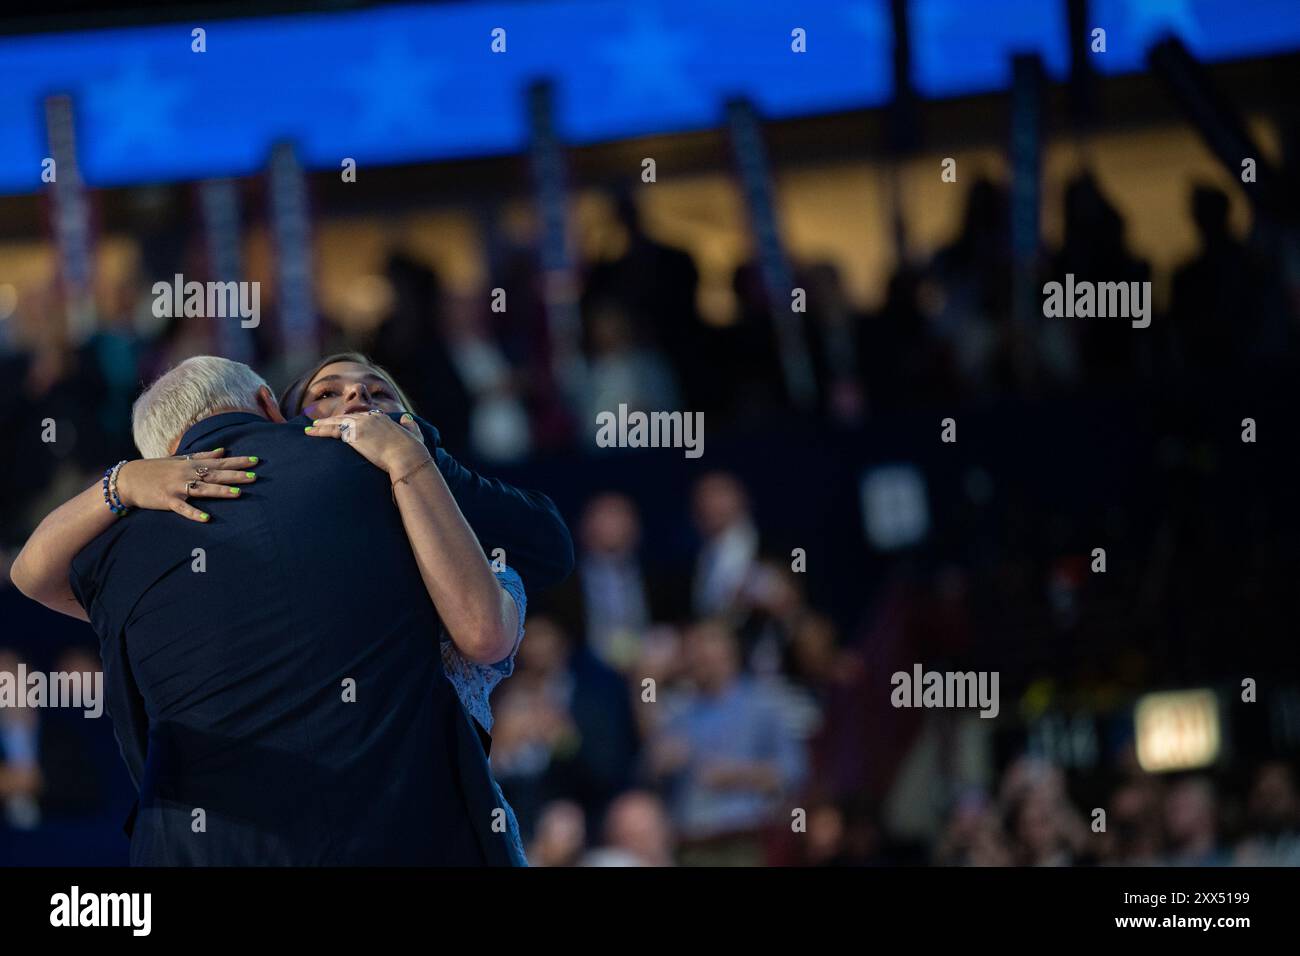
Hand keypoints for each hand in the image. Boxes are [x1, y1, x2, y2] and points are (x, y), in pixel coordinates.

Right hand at [115, 448, 260, 521]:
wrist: (128, 478)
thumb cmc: (156, 469)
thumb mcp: (179, 459)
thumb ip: (202, 456)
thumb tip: (222, 450)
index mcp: (191, 464)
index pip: (219, 462)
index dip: (238, 462)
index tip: (256, 460)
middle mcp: (186, 474)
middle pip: (215, 475)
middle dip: (235, 476)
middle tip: (255, 476)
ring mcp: (177, 487)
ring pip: (202, 490)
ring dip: (220, 491)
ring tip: (238, 494)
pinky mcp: (167, 500)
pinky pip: (183, 508)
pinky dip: (193, 513)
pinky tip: (206, 518)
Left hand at [304, 411, 427, 475]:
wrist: (407, 456)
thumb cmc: (412, 450)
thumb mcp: (414, 434)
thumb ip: (410, 425)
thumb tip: (407, 418)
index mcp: (383, 418)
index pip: (362, 417)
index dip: (351, 420)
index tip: (344, 422)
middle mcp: (370, 418)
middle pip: (346, 417)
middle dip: (333, 420)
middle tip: (321, 422)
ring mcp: (360, 425)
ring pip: (336, 422)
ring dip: (322, 425)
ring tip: (311, 427)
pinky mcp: (353, 434)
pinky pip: (332, 431)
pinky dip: (319, 431)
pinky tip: (310, 432)